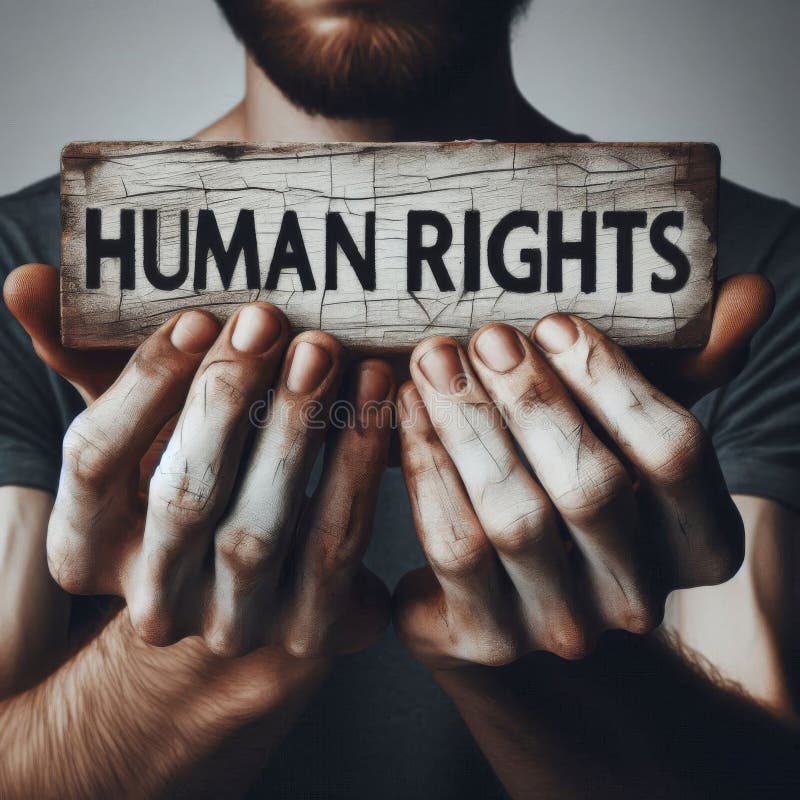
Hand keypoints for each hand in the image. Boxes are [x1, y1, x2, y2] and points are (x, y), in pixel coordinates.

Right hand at [6, 266, 392, 658]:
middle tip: (269, 321)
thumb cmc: (196, 476)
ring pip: (257, 529)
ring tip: (323, 352)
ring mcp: (229, 625)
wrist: (264, 582)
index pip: (91, 462)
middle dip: (225, 400)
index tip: (197, 318)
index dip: (143, 385)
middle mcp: (150, 599)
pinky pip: (336, 543)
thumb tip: (23, 279)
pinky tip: (375, 394)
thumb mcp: (141, 425)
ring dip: (293, 429)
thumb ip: (84, 360)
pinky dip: (356, 462)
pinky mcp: (306, 630)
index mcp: (86, 549)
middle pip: (180, 496)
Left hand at [393, 275, 771, 668]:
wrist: (511, 585)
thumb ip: (688, 367)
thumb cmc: (575, 481)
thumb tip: (750, 290)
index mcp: (699, 541)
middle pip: (591, 490)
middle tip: (485, 336)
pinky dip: (427, 467)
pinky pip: (453, 546)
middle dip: (531, 401)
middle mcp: (637, 596)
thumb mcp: (626, 428)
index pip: (676, 453)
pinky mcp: (488, 638)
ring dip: (469, 427)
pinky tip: (408, 409)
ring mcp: (563, 627)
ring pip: (514, 520)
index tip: (553, 322)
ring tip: (436, 360)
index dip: (613, 381)